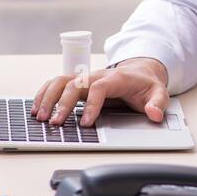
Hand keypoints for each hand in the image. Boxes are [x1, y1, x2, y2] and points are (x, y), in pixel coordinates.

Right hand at [31, 56, 169, 127]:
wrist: (140, 72)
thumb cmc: (146, 85)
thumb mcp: (159, 93)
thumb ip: (158, 104)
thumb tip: (154, 115)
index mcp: (116, 78)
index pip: (99, 87)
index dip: (91, 104)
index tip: (86, 123)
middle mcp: (97, 75)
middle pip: (74, 84)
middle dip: (62, 103)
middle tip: (55, 123)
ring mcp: (85, 78)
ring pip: (61, 81)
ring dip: (48, 97)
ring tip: (39, 117)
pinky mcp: (78, 83)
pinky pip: (57, 84)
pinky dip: (44, 94)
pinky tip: (37, 108)